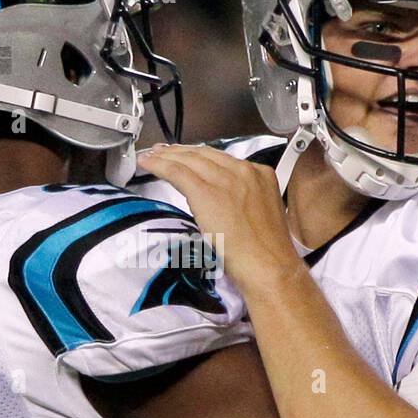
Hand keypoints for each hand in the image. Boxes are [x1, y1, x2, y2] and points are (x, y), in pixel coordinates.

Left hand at [137, 144, 303, 292]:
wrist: (269, 266)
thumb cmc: (266, 253)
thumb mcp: (261, 215)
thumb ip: (243, 200)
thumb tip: (223, 202)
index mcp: (260, 175)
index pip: (222, 158)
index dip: (199, 155)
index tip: (186, 156)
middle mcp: (243, 171)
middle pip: (204, 154)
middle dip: (180, 152)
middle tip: (162, 152)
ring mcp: (225, 179)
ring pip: (188, 159)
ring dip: (166, 157)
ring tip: (151, 157)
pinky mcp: (207, 192)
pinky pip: (177, 172)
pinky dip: (160, 166)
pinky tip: (149, 164)